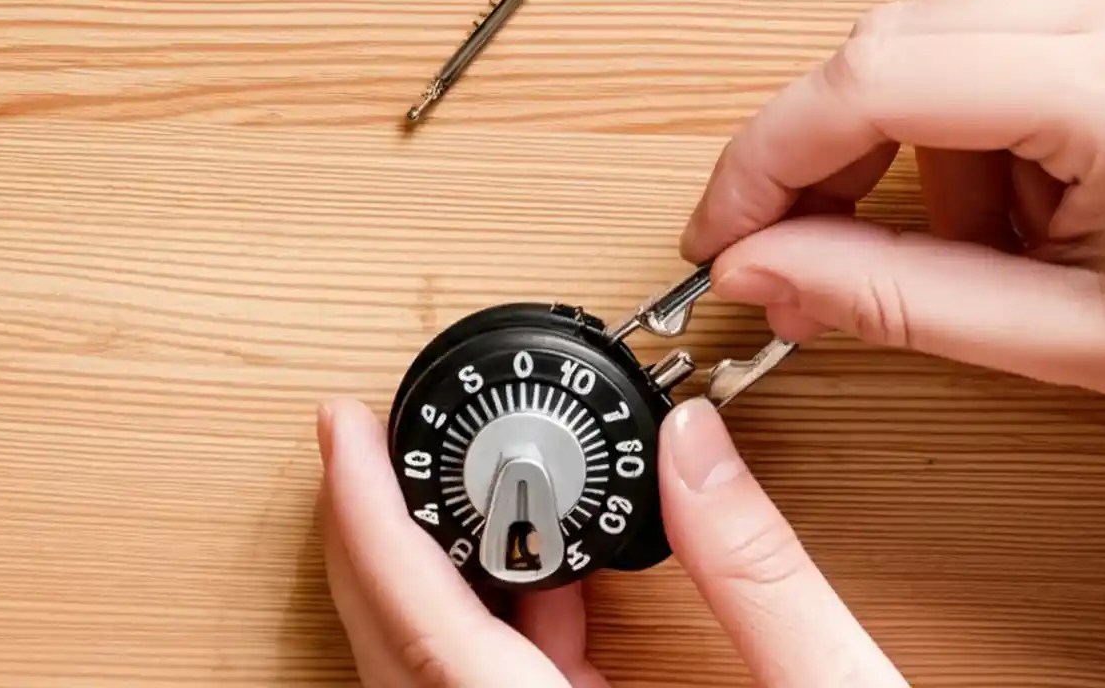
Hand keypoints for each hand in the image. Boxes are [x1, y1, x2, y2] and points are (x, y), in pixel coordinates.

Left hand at [320, 397, 908, 686]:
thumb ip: (759, 575)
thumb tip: (696, 455)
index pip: (433, 637)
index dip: (374, 527)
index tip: (346, 441)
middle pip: (404, 659)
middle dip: (373, 542)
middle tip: (366, 449)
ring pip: (440, 684)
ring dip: (432, 582)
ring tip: (443, 492)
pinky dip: (504, 632)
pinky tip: (544, 582)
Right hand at [681, 0, 1104, 415]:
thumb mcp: (1078, 333)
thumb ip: (896, 297)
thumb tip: (766, 273)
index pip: (865, 85)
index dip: (762, 163)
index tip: (721, 230)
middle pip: (886, 48)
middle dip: (828, 162)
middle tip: (806, 252)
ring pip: (936, 44)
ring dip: (921, 154)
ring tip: (990, 249)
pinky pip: (1001, 41)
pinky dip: (980, 131)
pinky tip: (1034, 200)